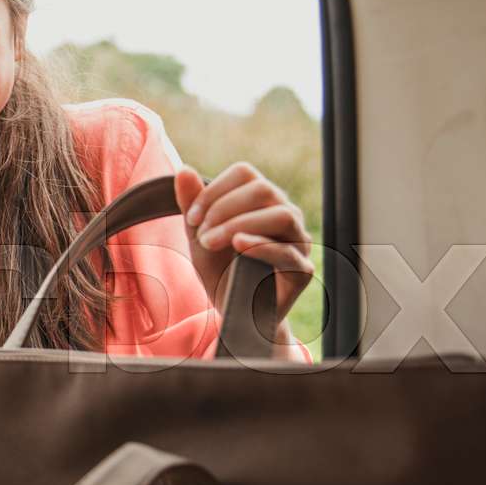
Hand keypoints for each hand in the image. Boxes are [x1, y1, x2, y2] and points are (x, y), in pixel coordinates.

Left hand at [175, 164, 313, 349]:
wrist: (235, 315)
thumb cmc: (221, 272)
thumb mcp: (200, 237)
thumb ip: (192, 205)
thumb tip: (184, 170)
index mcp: (263, 201)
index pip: (245, 173)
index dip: (214, 190)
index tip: (191, 219)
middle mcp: (286, 215)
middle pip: (263, 189)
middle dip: (223, 208)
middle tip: (200, 235)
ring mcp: (299, 242)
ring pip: (282, 215)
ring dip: (239, 224)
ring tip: (209, 243)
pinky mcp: (301, 271)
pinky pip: (288, 251)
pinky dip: (260, 245)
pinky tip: (238, 245)